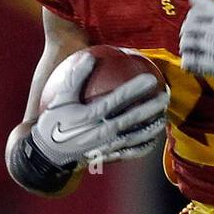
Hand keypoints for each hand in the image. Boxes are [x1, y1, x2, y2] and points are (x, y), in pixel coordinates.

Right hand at [31, 51, 168, 167]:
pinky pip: (130, 152)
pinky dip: (144, 146)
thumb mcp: (59, 97)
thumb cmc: (53, 122)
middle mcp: (101, 132)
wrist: (47, 155)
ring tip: (164, 116)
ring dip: (152, 127)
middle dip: (152, 107)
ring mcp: (106, 146)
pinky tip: (154, 138)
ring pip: (135, 137)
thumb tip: (91, 56)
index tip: (150, 79)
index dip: (135, 89)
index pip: (117, 100)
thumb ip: (75, 76)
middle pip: (132, 119)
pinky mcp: (108, 156)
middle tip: (165, 95)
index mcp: (89, 116)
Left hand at [179, 0, 213, 92]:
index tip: (189, 22)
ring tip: (186, 49)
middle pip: (193, 26)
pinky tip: (188, 61)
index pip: (201, 10)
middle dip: (185, 33)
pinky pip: (196, 60)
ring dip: (185, 47)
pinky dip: (188, 61)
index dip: (191, 17)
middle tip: (185, 38)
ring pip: (193, 43)